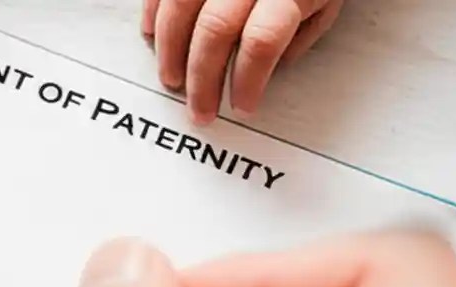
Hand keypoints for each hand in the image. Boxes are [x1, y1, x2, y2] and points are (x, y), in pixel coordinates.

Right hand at [143, 0, 344, 123]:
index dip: (248, 79)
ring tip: (172, 78)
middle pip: (216, 29)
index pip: (262, 40)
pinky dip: (153, 12)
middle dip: (203, 79)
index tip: (243, 104)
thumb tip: (271, 68)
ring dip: (171, 50)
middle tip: (201, 108)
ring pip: (180, 7)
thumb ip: (303, 32)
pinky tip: (152, 34)